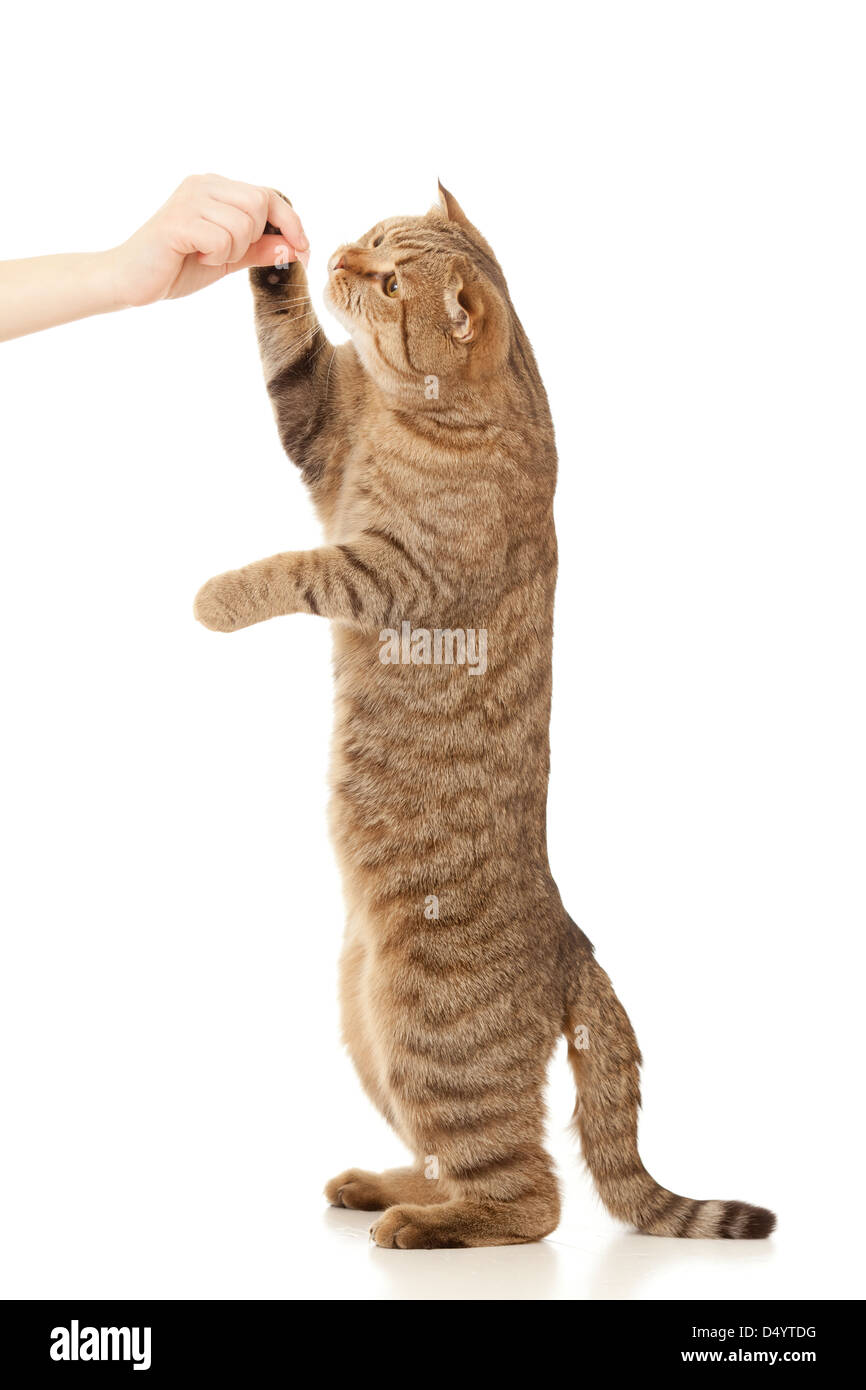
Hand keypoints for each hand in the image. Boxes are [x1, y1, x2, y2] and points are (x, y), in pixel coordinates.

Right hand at [111, 174, 308, 306]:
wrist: (131, 280)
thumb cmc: (176, 266)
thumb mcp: (228, 258)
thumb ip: (259, 248)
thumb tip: (296, 246)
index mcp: (215, 187)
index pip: (269, 195)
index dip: (292, 222)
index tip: (304, 250)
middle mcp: (203, 183)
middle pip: (261, 203)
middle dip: (254, 238)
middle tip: (225, 253)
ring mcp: (190, 198)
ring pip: (244, 223)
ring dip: (231, 250)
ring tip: (204, 254)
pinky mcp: (179, 219)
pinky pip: (222, 238)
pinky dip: (215, 256)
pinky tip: (193, 255)